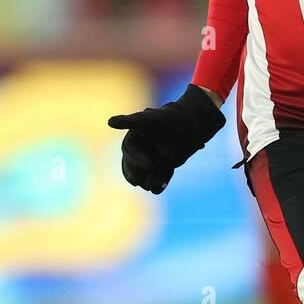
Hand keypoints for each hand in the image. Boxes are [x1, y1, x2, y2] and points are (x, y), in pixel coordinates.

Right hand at [108, 84, 224, 193]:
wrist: (194, 125)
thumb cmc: (172, 118)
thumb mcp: (152, 118)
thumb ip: (132, 121)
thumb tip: (109, 122)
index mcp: (135, 137)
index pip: (129, 151)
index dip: (136, 160)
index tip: (150, 165)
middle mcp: (140, 150)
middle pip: (133, 168)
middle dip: (140, 174)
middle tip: (151, 177)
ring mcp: (151, 161)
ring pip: (143, 178)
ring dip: (149, 181)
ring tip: (159, 179)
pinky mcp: (161, 170)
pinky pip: (155, 183)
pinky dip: (159, 185)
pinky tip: (162, 186)